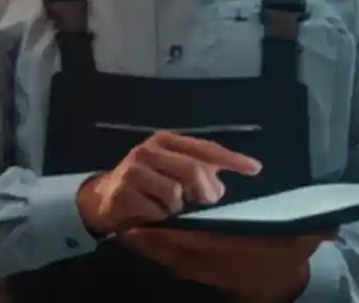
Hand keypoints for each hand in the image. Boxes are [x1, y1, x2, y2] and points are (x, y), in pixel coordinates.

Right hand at [76, 131, 262, 234]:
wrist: (104, 198)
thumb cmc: (146, 183)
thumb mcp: (172, 171)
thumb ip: (199, 172)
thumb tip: (220, 185)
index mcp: (166, 141)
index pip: (205, 148)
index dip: (232, 159)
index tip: (255, 169)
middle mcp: (149, 150)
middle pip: (193, 170)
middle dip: (206, 191)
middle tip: (206, 201)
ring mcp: (134, 170)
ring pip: (175, 192)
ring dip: (178, 207)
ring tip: (169, 207)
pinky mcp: (123, 193)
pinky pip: (156, 211)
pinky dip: (160, 217)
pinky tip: (151, 214)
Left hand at [119, 228, 337, 301]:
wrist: (284, 288)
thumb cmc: (289, 256)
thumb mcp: (303, 241)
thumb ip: (315, 230)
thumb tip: (333, 224)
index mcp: (237, 251)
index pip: (200, 245)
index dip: (172, 238)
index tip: (148, 226)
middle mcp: (219, 263)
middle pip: (178, 255)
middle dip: (151, 244)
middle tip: (124, 229)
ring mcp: (209, 271)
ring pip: (174, 261)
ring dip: (150, 250)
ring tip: (126, 234)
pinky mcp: (205, 274)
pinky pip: (178, 266)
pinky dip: (160, 256)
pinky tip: (144, 243)